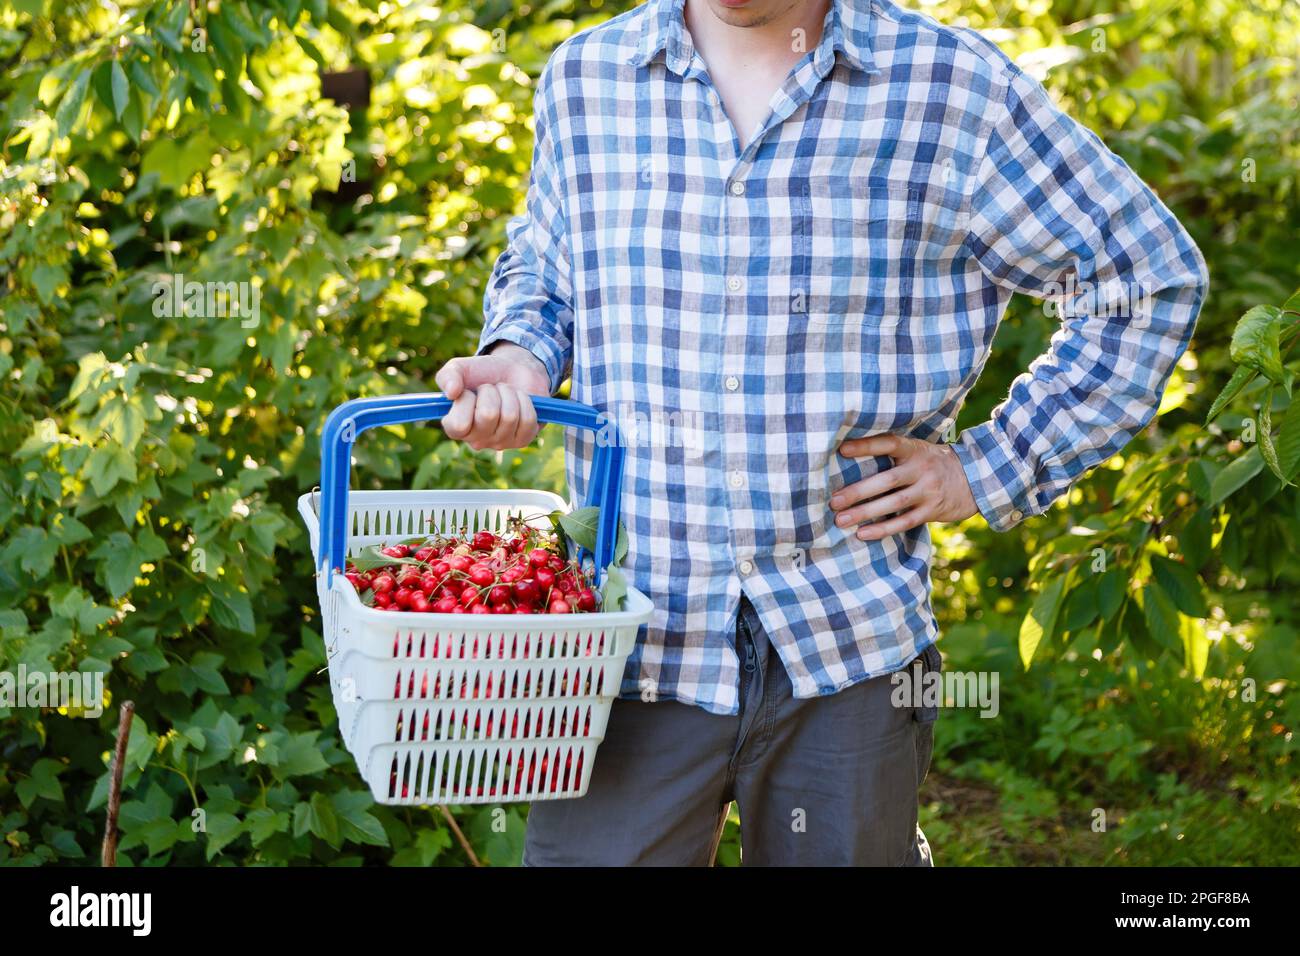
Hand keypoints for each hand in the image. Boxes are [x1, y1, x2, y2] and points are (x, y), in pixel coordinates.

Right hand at [434, 344, 550, 450]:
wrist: (512, 370)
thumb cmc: (482, 373)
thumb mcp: (460, 368)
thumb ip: (448, 376)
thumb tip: (451, 392)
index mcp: (455, 427)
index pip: (458, 425)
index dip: (465, 402)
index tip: (469, 392)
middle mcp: (477, 440)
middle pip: (488, 415)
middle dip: (492, 391)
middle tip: (491, 389)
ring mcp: (500, 443)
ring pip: (510, 416)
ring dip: (509, 394)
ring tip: (505, 392)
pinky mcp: (522, 440)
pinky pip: (527, 420)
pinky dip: (525, 401)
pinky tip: (519, 400)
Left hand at [829, 434, 978, 540]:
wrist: (975, 479)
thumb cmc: (931, 464)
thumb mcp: (918, 451)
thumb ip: (892, 454)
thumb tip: (847, 454)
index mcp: (915, 450)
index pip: (889, 443)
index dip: (866, 446)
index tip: (842, 449)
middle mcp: (922, 469)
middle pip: (887, 480)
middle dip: (858, 491)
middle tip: (834, 501)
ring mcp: (929, 491)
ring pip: (894, 503)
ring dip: (865, 513)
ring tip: (841, 520)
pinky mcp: (932, 511)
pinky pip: (904, 522)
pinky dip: (882, 529)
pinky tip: (862, 534)